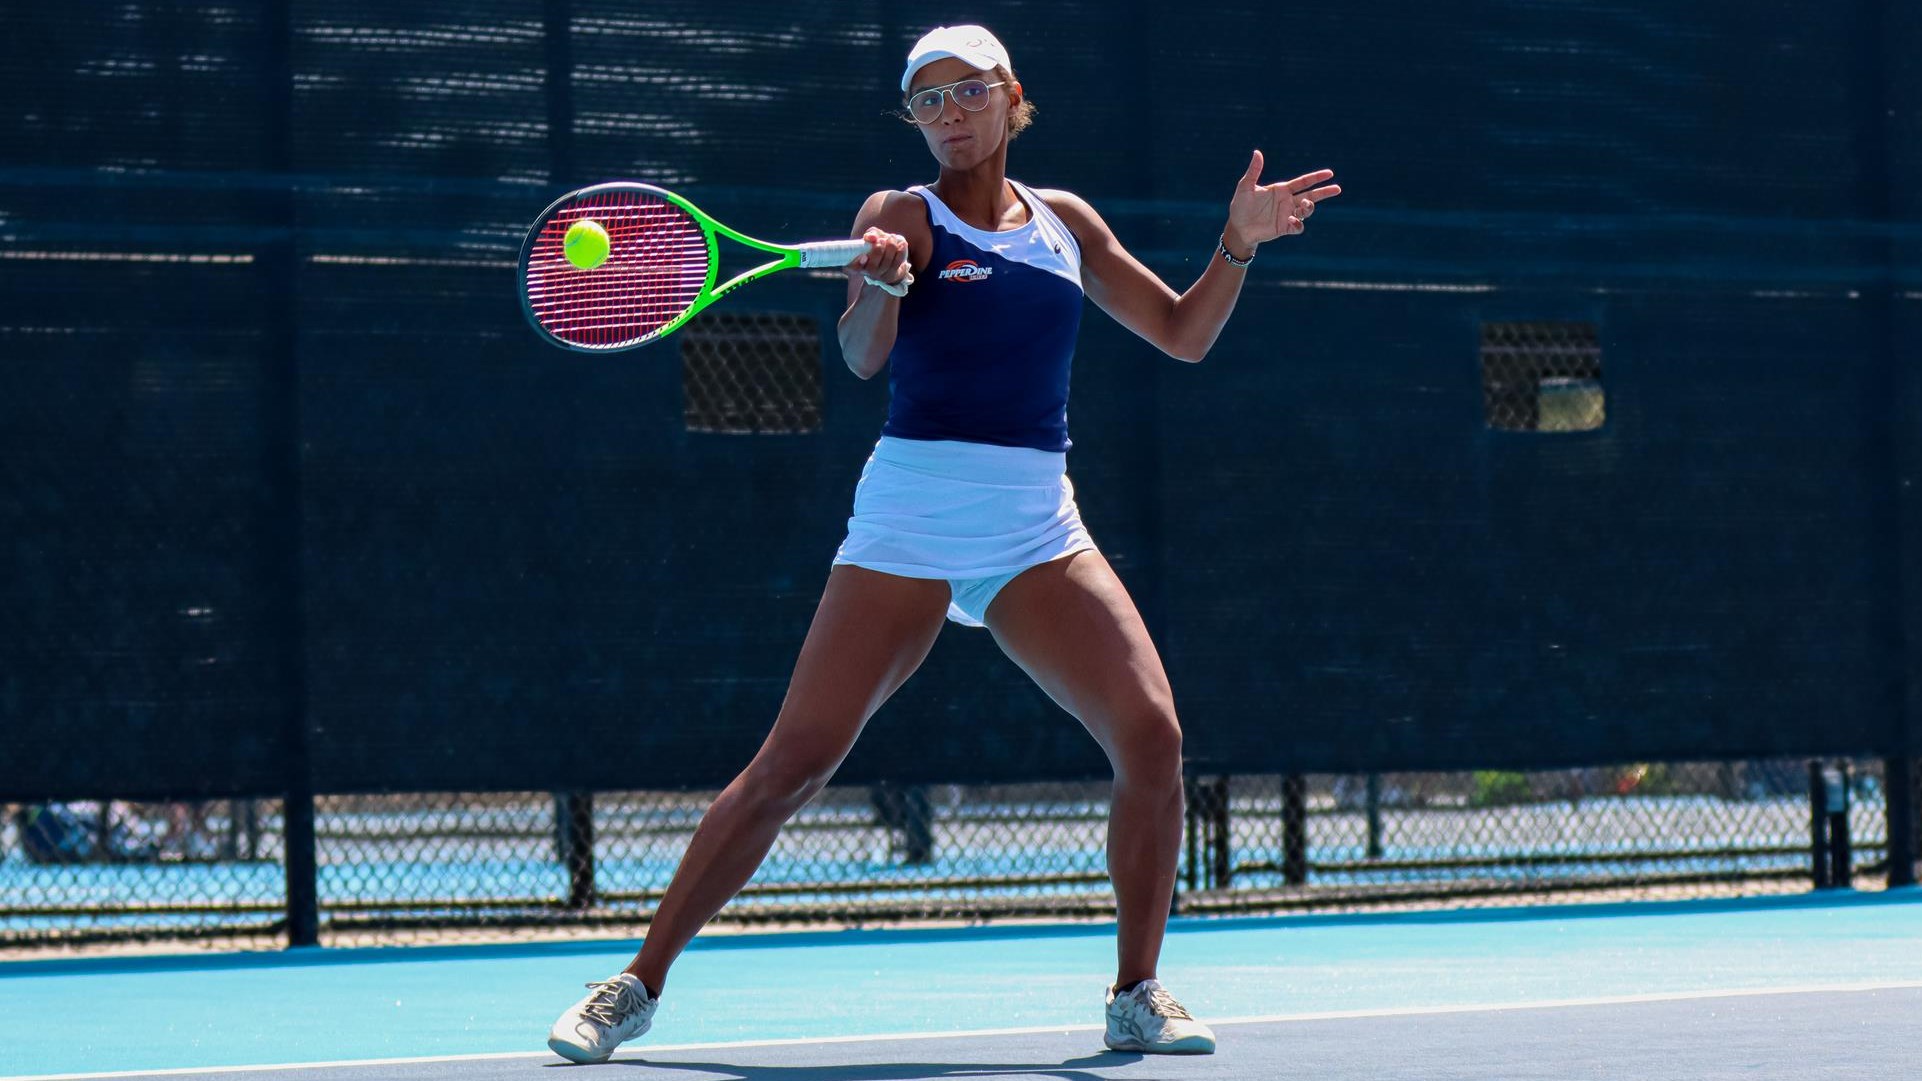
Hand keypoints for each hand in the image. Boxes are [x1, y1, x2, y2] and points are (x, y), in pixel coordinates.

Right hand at [848, 227, 910, 284]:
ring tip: (892, 238)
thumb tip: (872, 238)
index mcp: (858, 263)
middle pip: (872, 267)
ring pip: (886, 264)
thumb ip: (871, 234)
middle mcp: (868, 272)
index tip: (863, 256)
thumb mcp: (873, 237)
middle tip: (882, 240)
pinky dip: (901, 252)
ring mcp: (880, 275)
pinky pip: (898, 263)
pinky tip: (903, 243)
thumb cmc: (878, 245)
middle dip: (878, 252)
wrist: (891, 256)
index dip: (857, 264)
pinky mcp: (892, 275)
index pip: (853, 267)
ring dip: (890, 249)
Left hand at [1224, 150, 1340, 255]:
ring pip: (1306, 211)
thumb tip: (1257, 152)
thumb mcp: (1246, 187)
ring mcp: (1287, 215)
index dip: (1316, 178)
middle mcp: (1288, 202)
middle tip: (1337, 189)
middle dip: (1324, 192)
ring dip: (1310, 208)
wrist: (1237, 227)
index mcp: (1282, 190)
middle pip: (1311, 196)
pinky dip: (1298, 224)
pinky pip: (1297, 227)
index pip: (1303, 182)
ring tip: (1306, 205)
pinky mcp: (1284, 228)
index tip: (1330, 173)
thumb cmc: (1241, 206)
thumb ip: (1254, 171)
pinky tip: (1293, 221)